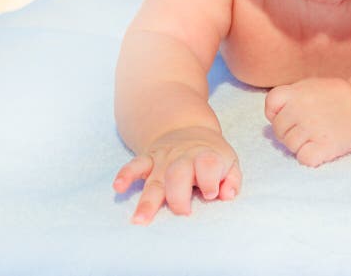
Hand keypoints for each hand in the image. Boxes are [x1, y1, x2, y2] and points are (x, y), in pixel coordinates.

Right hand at [112, 126, 241, 225]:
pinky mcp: (148, 160)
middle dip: (179, 196)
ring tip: (140, 219)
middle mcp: (182, 158)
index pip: (208, 165)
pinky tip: (118, 187)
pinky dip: (125, 175)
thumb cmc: (211, 156)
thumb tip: (227, 195)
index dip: (211, 181)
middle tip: (183, 214)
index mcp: (205, 157)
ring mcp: (163, 160)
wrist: (188, 129)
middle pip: (178, 175)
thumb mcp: (229, 162)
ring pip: (155, 179)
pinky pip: (135, 165)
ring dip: (147, 200)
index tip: (212, 193)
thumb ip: (232, 180)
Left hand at [265, 77, 350, 166]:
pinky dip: (308, 157)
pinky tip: (318, 148)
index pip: (271, 104)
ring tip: (313, 137)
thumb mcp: (307, 86)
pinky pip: (304, 158)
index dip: (276, 113)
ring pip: (290, 145)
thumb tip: (271, 116)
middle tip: (305, 128)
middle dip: (288, 132)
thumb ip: (288, 97)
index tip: (289, 114)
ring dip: (298, 145)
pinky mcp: (325, 145)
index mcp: (296, 92)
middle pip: (278, 129)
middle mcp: (301, 109)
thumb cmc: (331, 98)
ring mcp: (312, 127)